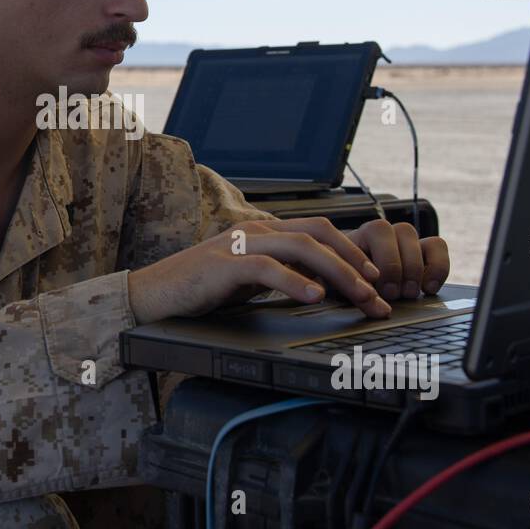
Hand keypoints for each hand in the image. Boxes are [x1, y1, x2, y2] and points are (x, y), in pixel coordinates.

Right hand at [127, 216, 392, 324]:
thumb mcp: (250, 281)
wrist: (152, 296)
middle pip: (318, 235)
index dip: (352, 252)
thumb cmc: (199, 290)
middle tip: (377, 293)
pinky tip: (314, 297)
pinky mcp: (223, 265)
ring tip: (359, 295)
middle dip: (354, 263)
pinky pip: (267, 268)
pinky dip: (295, 281)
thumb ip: (282, 276)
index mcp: (264, 233)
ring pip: (301, 247)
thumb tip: (323, 288)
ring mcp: (239, 245)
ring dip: (336, 272)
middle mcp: (256, 232)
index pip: (319, 232)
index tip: (376, 281)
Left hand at [345, 218, 450, 302]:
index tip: (378, 284)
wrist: (352, 288)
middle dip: (395, 265)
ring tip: (407, 293)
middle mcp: (380, 231)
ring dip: (413, 268)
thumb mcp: (335, 284)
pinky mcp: (422, 251)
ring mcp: (402, 239)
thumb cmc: (341, 286)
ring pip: (413, 235)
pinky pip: (437, 246)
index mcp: (356, 234)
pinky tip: (428, 288)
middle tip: (391, 293)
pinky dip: (438, 267)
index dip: (382, 259)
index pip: (377, 232)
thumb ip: (341, 280)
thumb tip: (350, 285)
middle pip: (397, 231)